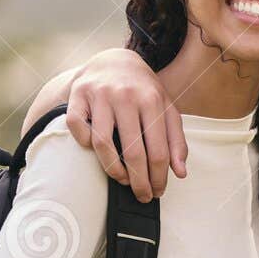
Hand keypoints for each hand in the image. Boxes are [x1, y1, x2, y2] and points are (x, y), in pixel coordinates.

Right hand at [66, 49, 182, 201]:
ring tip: (122, 180)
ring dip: (113, 168)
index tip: (158, 192)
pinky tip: (97, 153)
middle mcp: (126, 97)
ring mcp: (100, 96)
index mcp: (153, 101)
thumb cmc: (144, 92)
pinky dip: (85, 144)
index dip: (159, 176)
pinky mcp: (77, 96)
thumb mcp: (167, 110)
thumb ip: (176, 141)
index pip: (159, 149)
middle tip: (142, 196)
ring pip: (102, 143)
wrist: (115, 61)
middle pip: (133, 150)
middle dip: (139, 180)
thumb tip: (180, 173)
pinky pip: (77, 128)